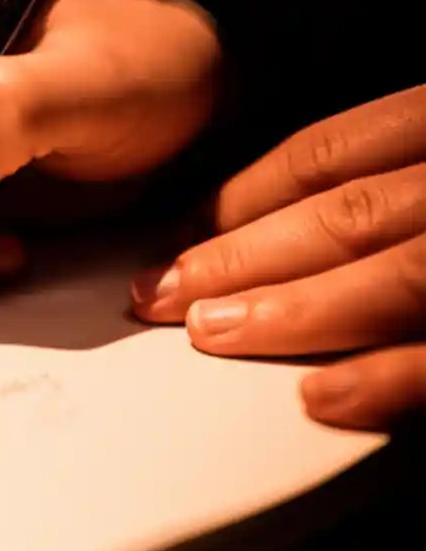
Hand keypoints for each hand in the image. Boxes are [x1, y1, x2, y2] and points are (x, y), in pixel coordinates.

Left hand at [131, 85, 425, 430]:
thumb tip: (246, 225)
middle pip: (342, 214)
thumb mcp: (419, 168)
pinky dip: (385, 375)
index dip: (237, 198)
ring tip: (204, 332)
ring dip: (288, 309)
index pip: (326, 155)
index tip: (168, 237)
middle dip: (237, 256)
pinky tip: (313, 395)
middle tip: (152, 294)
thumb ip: (369, 180)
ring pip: (392, 273)